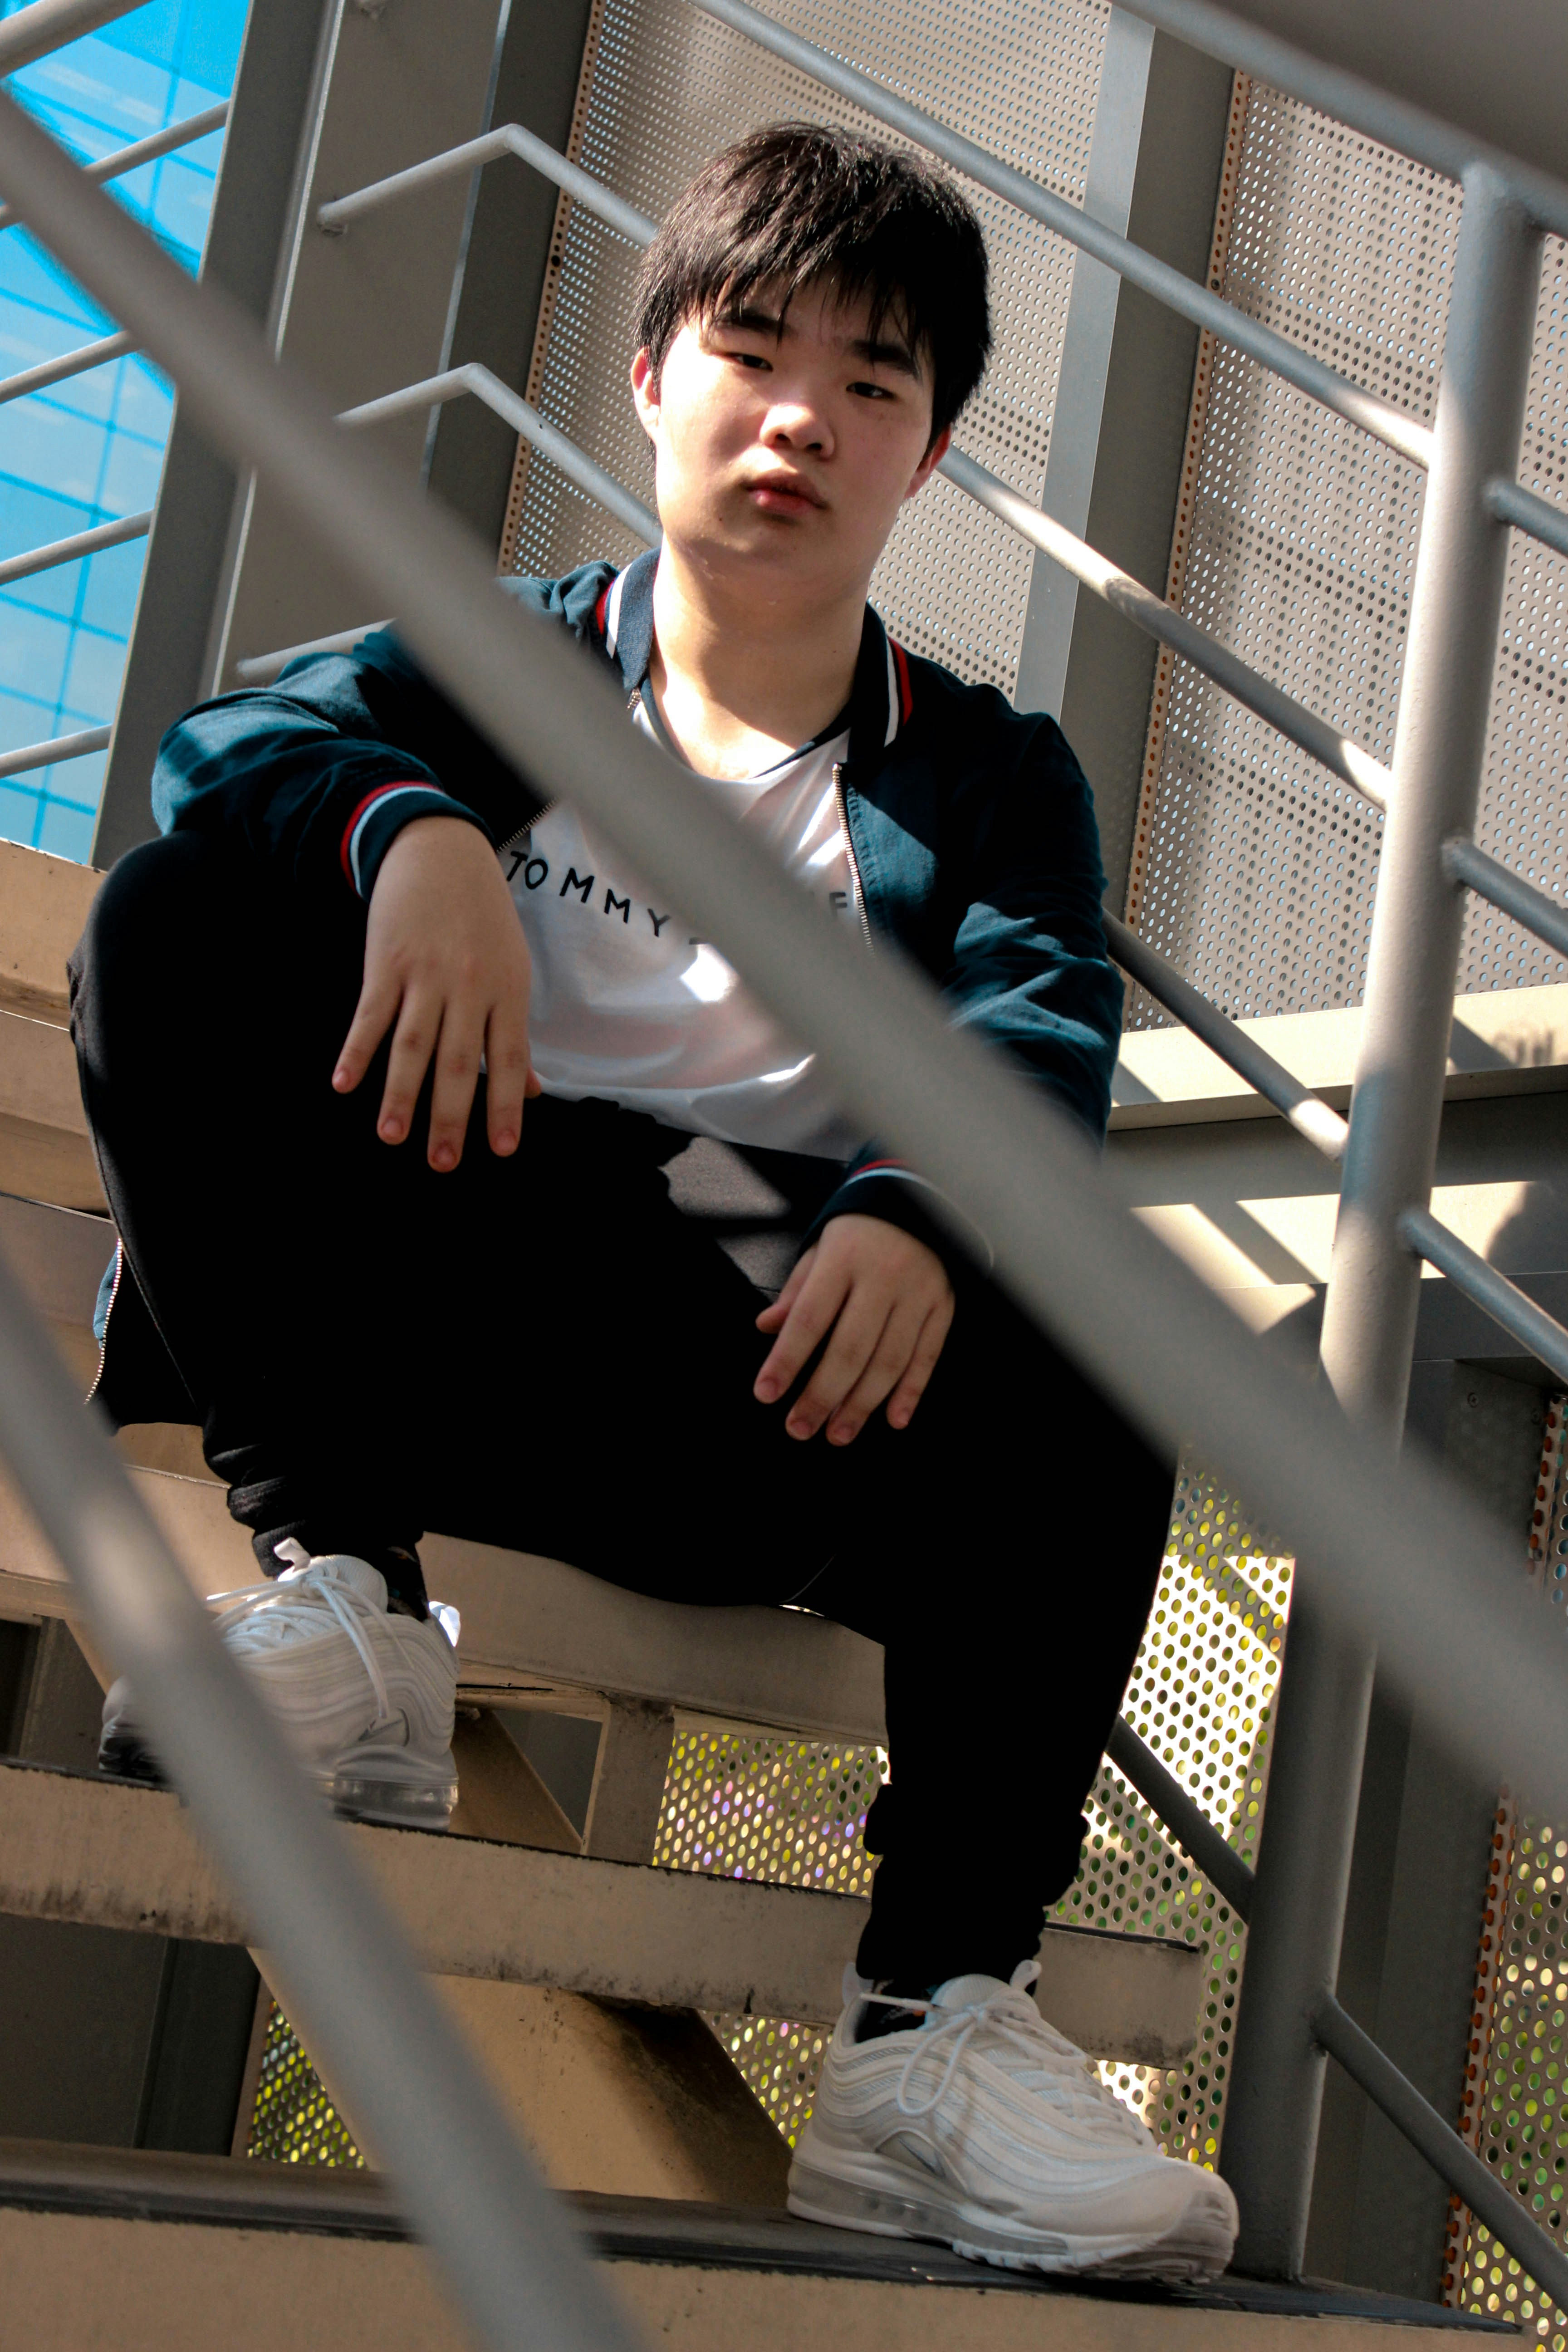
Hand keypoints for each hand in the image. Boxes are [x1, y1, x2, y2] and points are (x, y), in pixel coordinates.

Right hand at [331, 815, 540, 1170]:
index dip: (506, 1106)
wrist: (439, 850)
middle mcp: (468, 986)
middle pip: (458, 1061)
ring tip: (392, 1137)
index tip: (502, 1150)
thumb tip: (532, 1091)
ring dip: (400, 1094)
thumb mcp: (512, 967)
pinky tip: (344, 1082)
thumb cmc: (482, 917)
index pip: (509, 1059)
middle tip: (443, 1163)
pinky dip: (356, 1049)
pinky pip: (370, 1014)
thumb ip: (513, 1031)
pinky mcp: (385, 961)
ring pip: (412, 1044)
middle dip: (451, 1116)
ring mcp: (425, 974)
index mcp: (506, 990)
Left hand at [753, 1213, 954, 1444]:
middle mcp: (883, 1277)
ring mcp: (917, 1293)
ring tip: (839, 1433)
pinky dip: (912, 1391)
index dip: (787, 1359)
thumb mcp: (821, 1248)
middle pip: (850, 1348)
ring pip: (890, 1360)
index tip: (766, 1393)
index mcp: (843, 1259)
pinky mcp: (943, 1305)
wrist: (921, 1200)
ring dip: (863, 1404)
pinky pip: (928, 1355)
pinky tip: (894, 1418)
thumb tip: (767, 1328)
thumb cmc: (860, 1233)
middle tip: (800, 1429)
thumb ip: (796, 1290)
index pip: (810, 1318)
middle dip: (822, 1395)